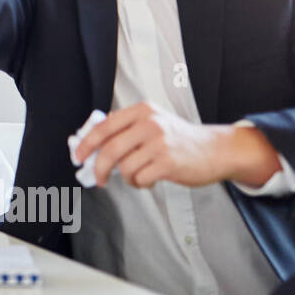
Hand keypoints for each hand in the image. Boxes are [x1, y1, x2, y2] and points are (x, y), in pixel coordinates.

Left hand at [72, 102, 279, 188]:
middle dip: (98, 168)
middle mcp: (150, 123)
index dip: (87, 143)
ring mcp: (160, 143)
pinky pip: (140, 178)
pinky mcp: (169, 162)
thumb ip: (125, 128)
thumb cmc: (179, 139)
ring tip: (139, 175)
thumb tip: (91, 143)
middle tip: (97, 179)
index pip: (104, 126)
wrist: (215, 149)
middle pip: (110, 149)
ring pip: (125, 168)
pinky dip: (141, 183)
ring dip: (127, 178)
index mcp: (141, 111)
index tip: (78, 156)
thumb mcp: (152, 122)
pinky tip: (151, 179)